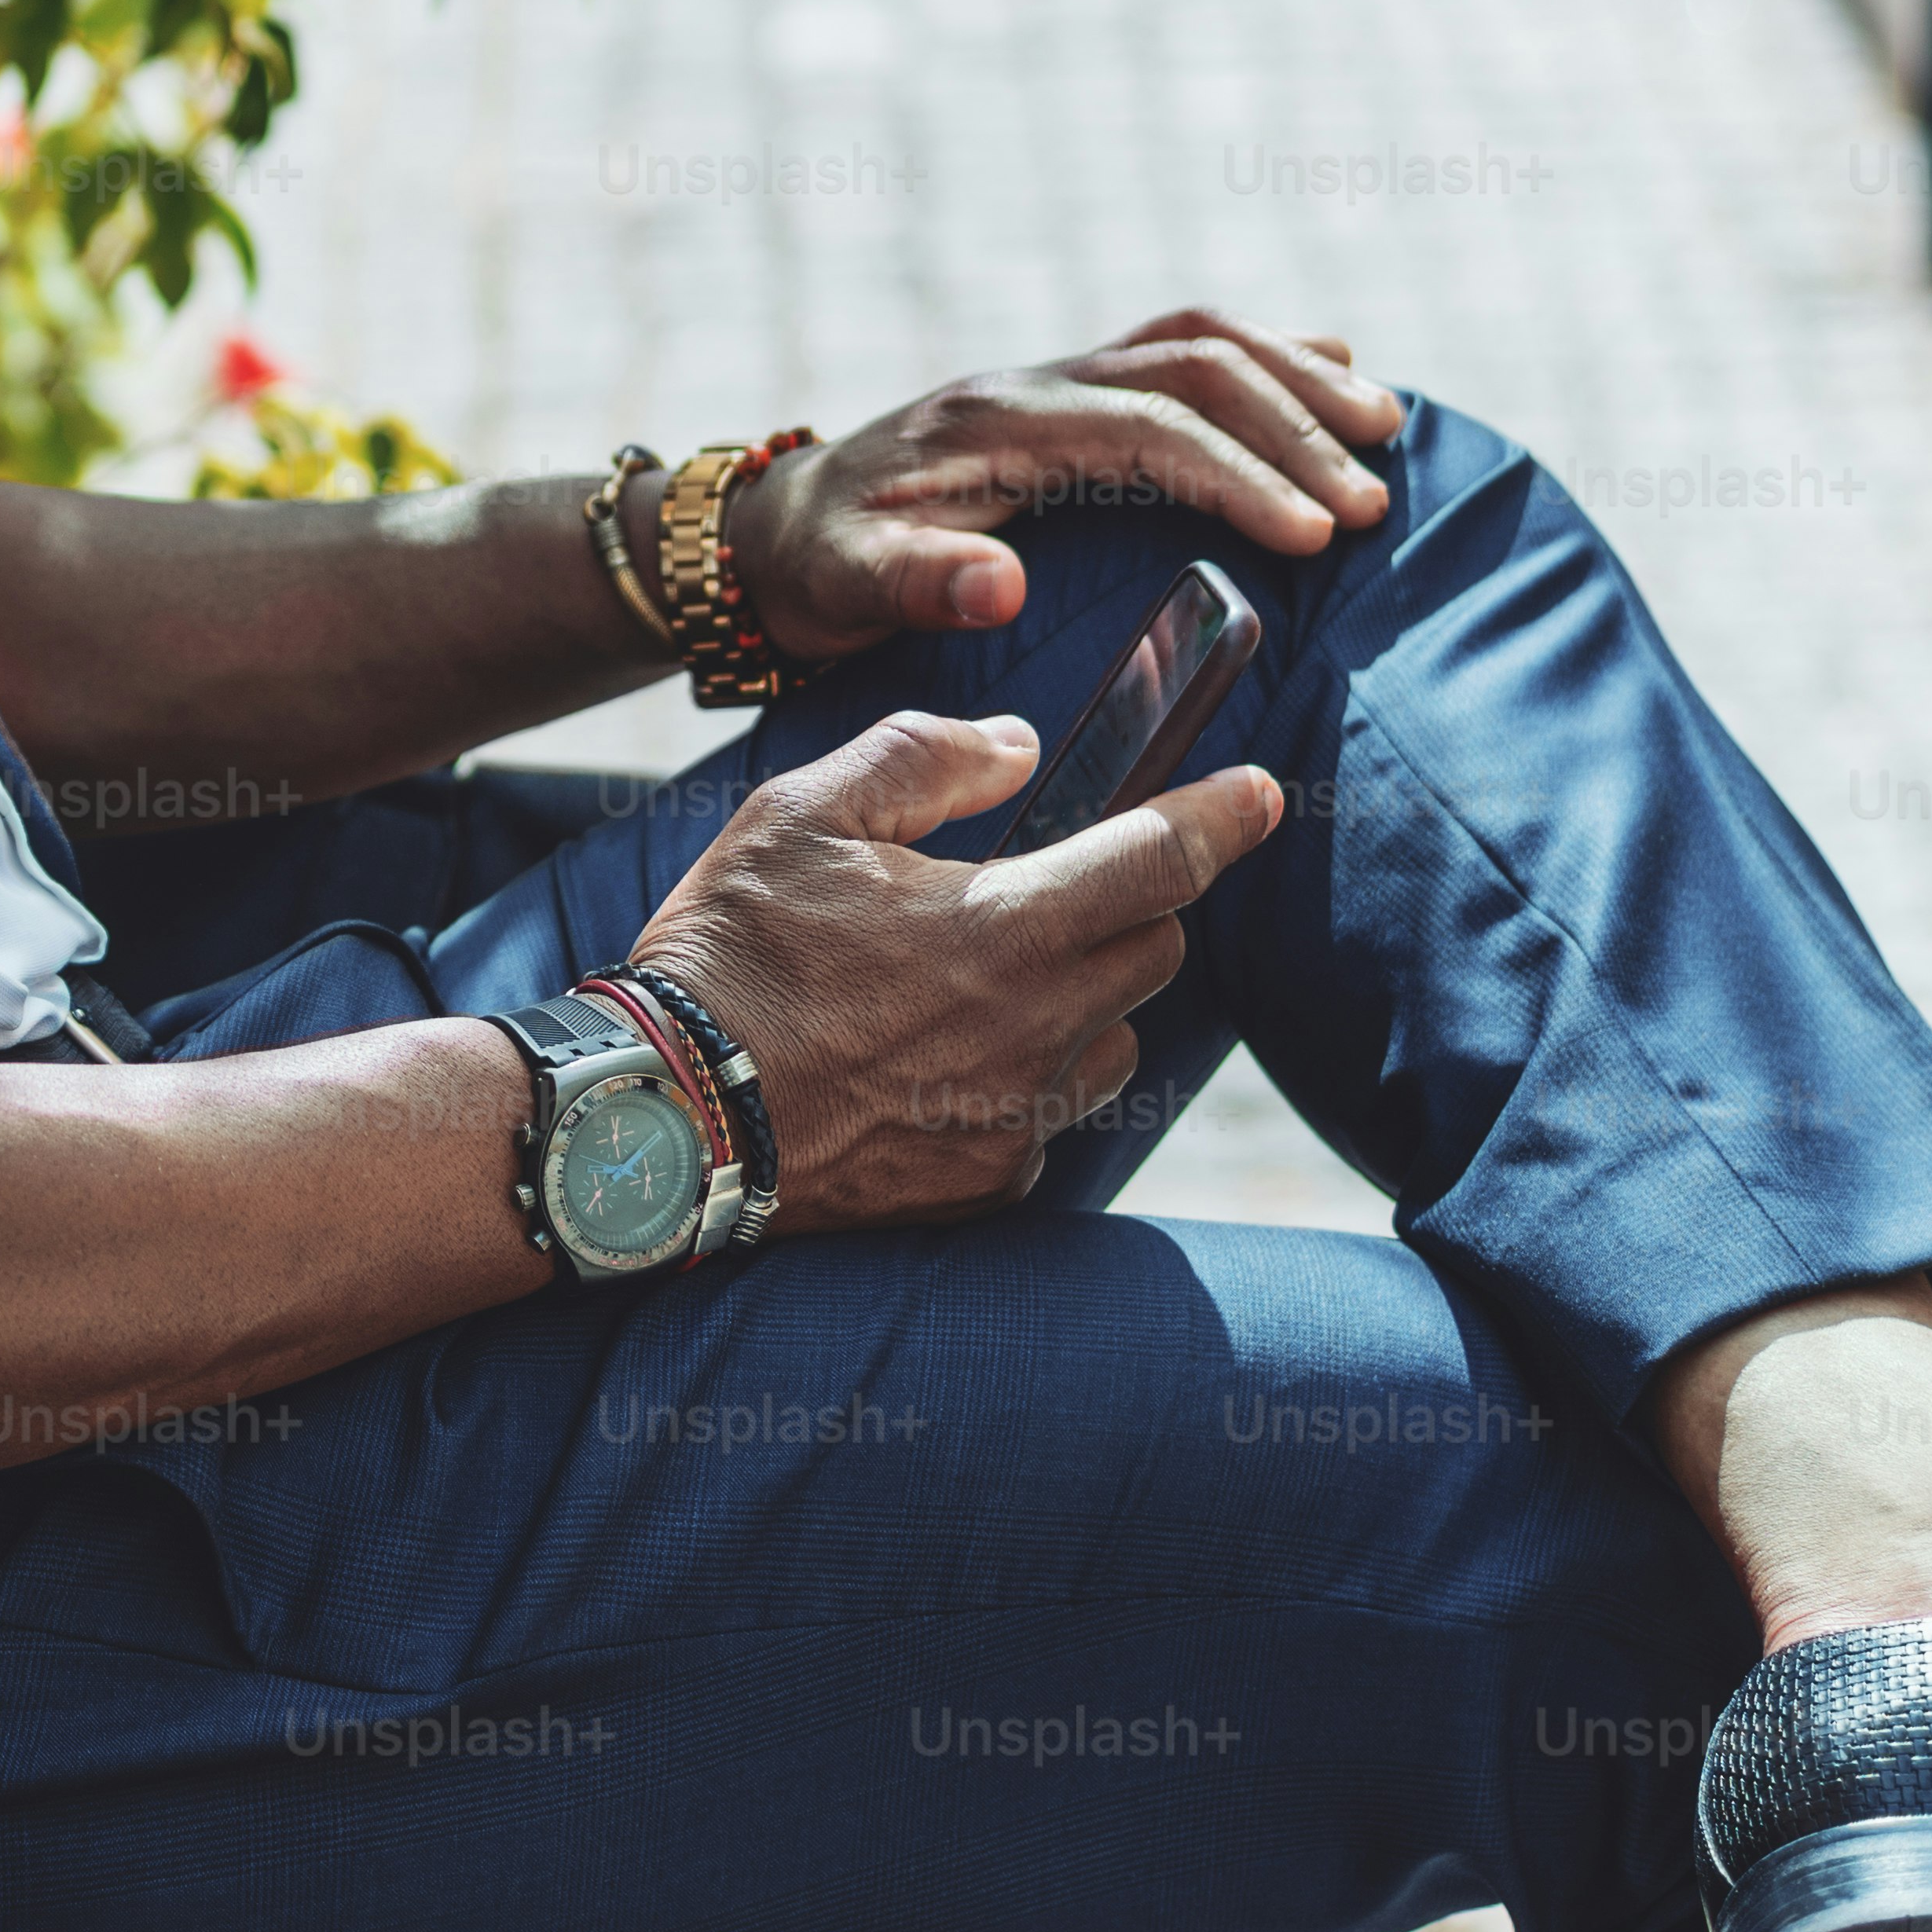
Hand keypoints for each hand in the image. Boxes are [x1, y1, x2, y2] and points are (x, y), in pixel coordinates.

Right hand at [626, 711, 1285, 1228]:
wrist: (666, 1118)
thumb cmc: (730, 955)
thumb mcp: (801, 814)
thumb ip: (924, 759)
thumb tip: (1017, 747)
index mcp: (1004, 928)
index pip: (1163, 861)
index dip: (1225, 817)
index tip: (1265, 793)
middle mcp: (1037, 1031)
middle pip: (1153, 951)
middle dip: (1124, 907)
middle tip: (1045, 890)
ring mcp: (1020, 1118)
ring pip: (1111, 1040)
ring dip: (1077, 1000)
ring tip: (975, 986)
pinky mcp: (991, 1184)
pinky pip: (1049, 1117)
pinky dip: (1019, 1079)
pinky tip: (932, 1063)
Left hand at [733, 309, 1396, 652]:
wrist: (771, 526)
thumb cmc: (816, 565)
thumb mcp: (843, 583)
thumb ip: (913, 584)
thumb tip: (995, 583)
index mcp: (997, 422)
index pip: (1151, 426)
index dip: (1239, 472)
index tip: (1314, 534)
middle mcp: (1036, 380)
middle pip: (1195, 367)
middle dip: (1293, 424)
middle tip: (1372, 499)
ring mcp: (1057, 377)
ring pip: (1198, 339)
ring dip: (1296, 373)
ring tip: (1385, 425)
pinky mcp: (1072, 393)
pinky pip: (1182, 350)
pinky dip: (1265, 357)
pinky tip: (1329, 378)